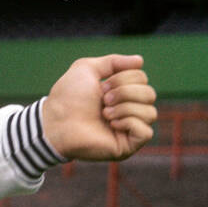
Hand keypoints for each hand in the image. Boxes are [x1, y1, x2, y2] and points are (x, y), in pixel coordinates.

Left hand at [40, 54, 157, 161]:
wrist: (56, 120)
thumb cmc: (68, 96)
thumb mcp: (88, 68)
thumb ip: (114, 62)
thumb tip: (140, 60)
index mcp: (122, 93)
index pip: (142, 79)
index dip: (123, 78)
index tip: (101, 87)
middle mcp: (129, 110)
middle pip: (150, 94)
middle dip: (125, 92)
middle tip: (103, 100)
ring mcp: (129, 129)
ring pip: (151, 112)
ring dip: (125, 108)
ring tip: (105, 113)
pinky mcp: (128, 145)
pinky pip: (146, 132)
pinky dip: (129, 123)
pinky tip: (112, 124)